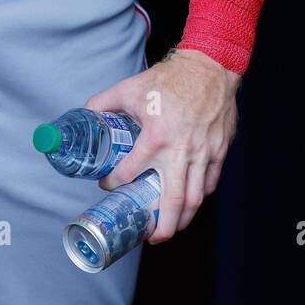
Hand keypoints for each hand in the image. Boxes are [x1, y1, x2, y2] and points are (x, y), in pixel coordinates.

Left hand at [84, 48, 240, 243]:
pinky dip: (200, 196)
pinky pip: (210, 182)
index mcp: (155, 137)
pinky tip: (190, 202)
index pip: (130, 172)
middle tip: (150, 237)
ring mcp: (204, 153)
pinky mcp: (219, 151)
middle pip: (174, 201)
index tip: (108, 186)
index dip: (114, 183)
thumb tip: (84, 115)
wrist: (209, 67)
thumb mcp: (129, 87)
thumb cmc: (169, 79)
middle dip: (163, 227)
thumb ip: (104, 102)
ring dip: (183, 219)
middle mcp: (180, 150)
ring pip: (195, 198)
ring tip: (170, 228)